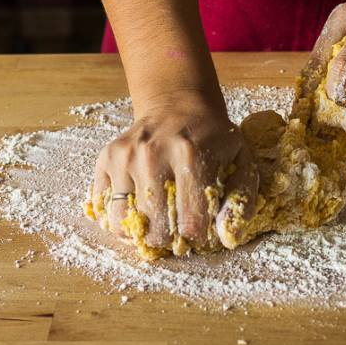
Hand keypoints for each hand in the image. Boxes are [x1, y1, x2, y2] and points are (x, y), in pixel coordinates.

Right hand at [90, 92, 258, 251]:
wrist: (178, 106)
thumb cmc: (211, 138)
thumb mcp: (240, 161)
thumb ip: (241, 198)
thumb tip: (227, 236)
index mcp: (191, 156)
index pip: (191, 224)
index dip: (200, 238)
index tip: (202, 231)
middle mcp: (153, 155)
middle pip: (157, 230)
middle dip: (171, 238)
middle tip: (179, 225)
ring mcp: (126, 157)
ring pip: (126, 223)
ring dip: (143, 231)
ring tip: (158, 220)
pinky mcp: (107, 159)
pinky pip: (105, 209)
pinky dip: (120, 218)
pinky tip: (138, 208)